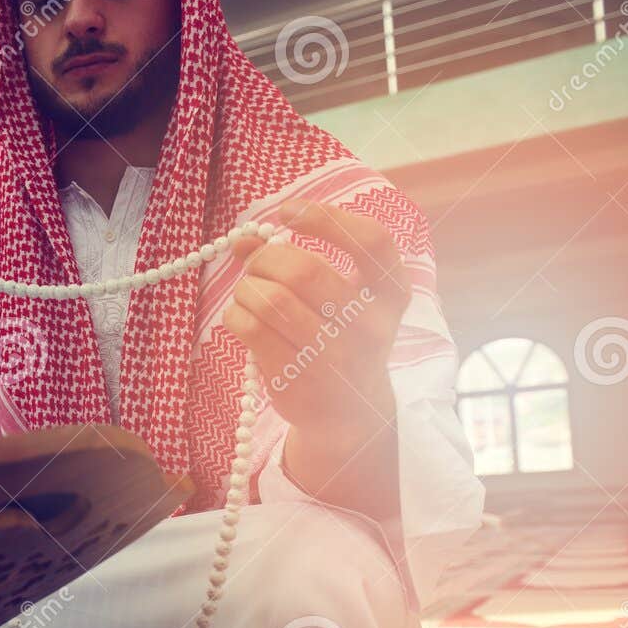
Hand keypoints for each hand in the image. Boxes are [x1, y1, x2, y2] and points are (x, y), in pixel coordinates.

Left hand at [222, 201, 410, 436]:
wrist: (347, 414)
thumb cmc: (340, 340)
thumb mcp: (343, 299)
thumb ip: (303, 260)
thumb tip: (245, 239)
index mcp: (391, 294)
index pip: (371, 240)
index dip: (326, 217)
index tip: (287, 213)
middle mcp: (370, 325)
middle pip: (304, 270)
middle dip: (266, 258)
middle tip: (256, 263)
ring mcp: (334, 356)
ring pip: (271, 299)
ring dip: (247, 288)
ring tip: (248, 293)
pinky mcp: (297, 377)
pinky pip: (250, 328)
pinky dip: (235, 314)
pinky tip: (242, 317)